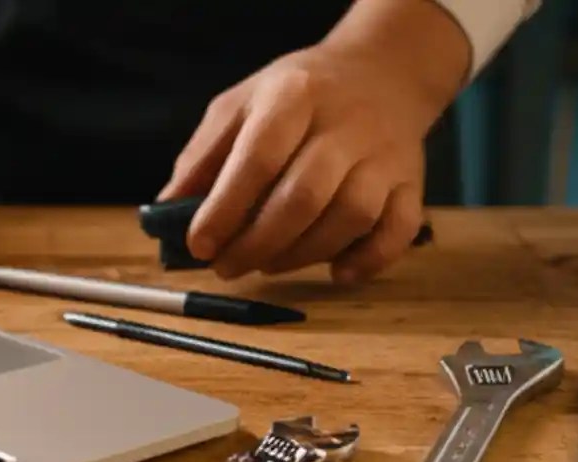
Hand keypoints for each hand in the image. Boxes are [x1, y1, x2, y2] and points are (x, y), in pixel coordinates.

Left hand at [158, 2, 467, 284]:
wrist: (381, 72)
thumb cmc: (296, 97)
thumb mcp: (239, 106)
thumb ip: (202, 158)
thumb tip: (166, 213)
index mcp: (294, 97)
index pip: (257, 158)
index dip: (224, 208)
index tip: (198, 244)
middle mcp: (345, 125)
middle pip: (303, 196)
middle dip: (257, 243)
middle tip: (226, 267)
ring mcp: (384, 155)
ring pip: (349, 218)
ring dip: (301, 255)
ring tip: (267, 264)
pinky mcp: (411, 182)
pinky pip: (397, 230)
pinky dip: (367, 261)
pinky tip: (336, 273)